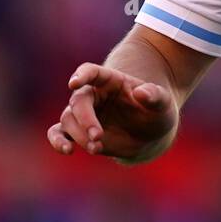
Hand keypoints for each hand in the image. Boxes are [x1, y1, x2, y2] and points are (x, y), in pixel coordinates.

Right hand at [47, 63, 177, 161]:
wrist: (150, 133)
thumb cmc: (155, 112)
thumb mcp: (163, 102)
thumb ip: (154, 95)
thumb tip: (141, 93)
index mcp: (110, 80)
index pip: (91, 71)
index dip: (81, 75)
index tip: (74, 83)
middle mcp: (92, 94)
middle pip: (78, 101)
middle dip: (86, 119)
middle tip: (98, 136)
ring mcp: (83, 113)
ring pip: (68, 119)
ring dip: (79, 135)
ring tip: (97, 148)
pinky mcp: (79, 131)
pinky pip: (59, 133)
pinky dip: (57, 141)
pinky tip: (66, 150)